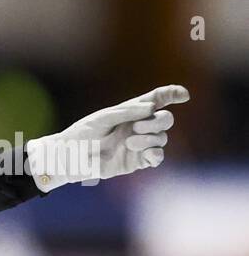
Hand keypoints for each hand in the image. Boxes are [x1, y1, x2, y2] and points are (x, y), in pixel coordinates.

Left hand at [24, 84, 189, 191]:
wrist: (71, 158)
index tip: (183, 95)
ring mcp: (140, 144)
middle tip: (136, 127)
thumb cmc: (82, 134)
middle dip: (158, 121)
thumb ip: (127, 111)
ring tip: (129, 143)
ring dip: (149, 139)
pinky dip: (156, 154)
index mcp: (131, 111)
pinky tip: (148, 154)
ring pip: (162, 138)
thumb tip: (152, 107)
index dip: (172, 94)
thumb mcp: (103, 118)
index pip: (157, 99)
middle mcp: (139, 126)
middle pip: (166, 119)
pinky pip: (157, 157)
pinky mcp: (137, 161)